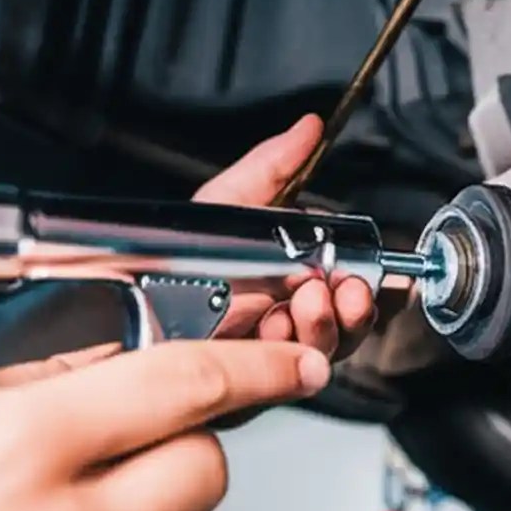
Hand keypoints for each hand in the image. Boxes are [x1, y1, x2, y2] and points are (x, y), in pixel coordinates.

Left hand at [193, 115, 374, 359]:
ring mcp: (274, 352)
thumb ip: (273, 167)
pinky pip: (291, 372)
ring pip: (328, 349)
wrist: (131, 303)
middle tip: (349, 289)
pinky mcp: (254, 382)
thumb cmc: (175, 256)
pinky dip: (291, 350)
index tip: (379, 273)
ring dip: (328, 325)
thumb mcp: (228, 204)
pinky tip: (275, 325)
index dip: (373, 283)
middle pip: (349, 324)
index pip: (354, 286)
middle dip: (356, 308)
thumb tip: (309, 128)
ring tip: (311, 301)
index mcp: (296, 278)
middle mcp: (291, 318)